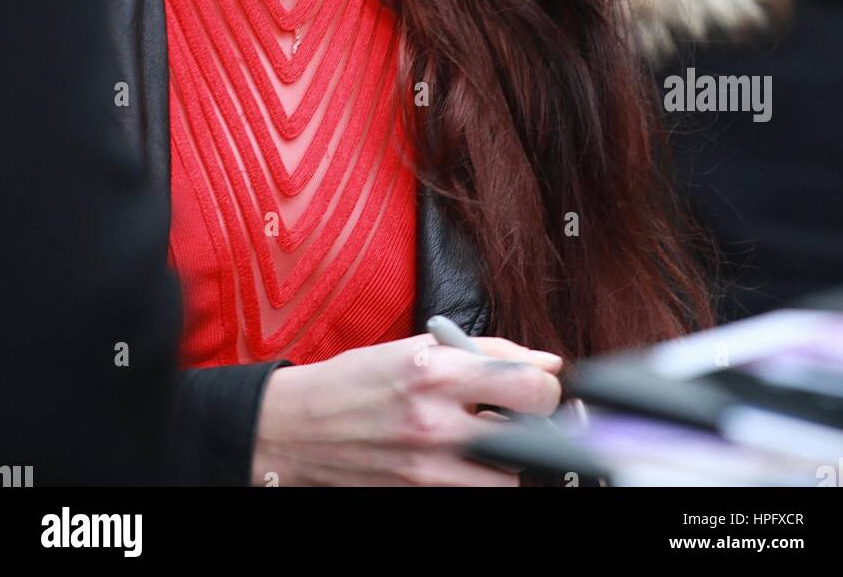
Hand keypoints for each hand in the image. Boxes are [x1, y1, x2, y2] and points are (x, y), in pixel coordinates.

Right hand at [250, 332, 562, 486]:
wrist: (295, 428)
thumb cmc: (356, 380)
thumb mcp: (418, 347)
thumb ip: (486, 352)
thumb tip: (547, 363)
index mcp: (435, 371)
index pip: (529, 387)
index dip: (545, 389)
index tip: (539, 387)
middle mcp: (434, 422)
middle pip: (528, 439)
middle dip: (533, 427)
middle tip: (522, 417)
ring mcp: (426, 467)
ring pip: (506, 477)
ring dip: (506, 459)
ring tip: (484, 439)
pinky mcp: (418, 495)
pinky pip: (473, 493)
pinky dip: (476, 477)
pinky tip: (460, 457)